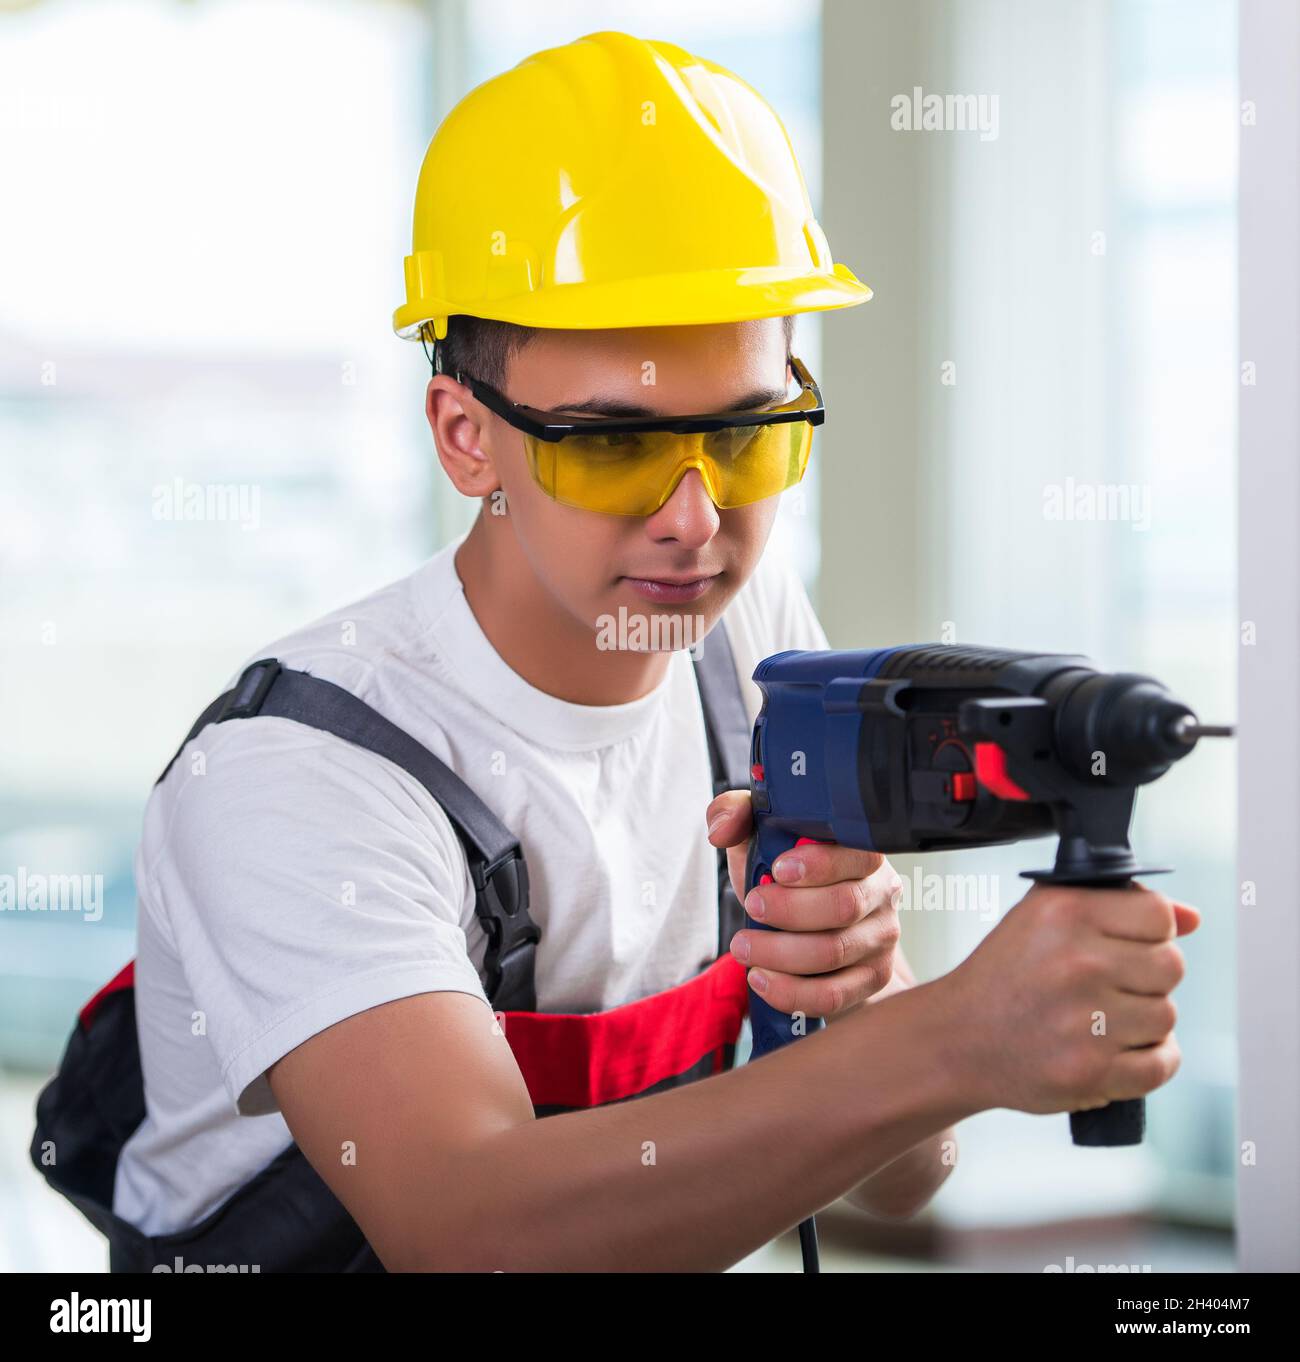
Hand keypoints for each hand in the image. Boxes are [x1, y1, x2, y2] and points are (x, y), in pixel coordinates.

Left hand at [705, 790, 903, 1019]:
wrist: (808, 931)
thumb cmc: (786, 880)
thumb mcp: (759, 839)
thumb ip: (737, 814)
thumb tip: (721, 830)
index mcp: (861, 853)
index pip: (857, 854)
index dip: (819, 864)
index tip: (778, 870)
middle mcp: (881, 893)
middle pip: (843, 906)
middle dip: (788, 910)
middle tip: (751, 907)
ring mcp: (881, 939)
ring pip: (833, 952)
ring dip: (779, 953)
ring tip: (744, 947)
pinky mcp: (872, 980)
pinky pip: (834, 995)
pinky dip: (791, 992)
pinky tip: (762, 979)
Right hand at [941, 881, 1200, 1115]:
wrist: (958, 1039)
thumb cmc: (1004, 975)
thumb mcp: (1043, 917)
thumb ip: (1117, 906)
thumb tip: (1192, 918)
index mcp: (1064, 913)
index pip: (1158, 914)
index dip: (1149, 931)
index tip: (1123, 945)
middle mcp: (1076, 962)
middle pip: (1171, 966)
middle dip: (1147, 976)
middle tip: (1109, 985)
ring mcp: (1085, 1021)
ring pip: (1166, 1016)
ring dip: (1143, 1020)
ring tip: (1101, 1018)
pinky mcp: (1090, 1072)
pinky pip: (1162, 1064)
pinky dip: (1149, 1060)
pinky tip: (1116, 1049)